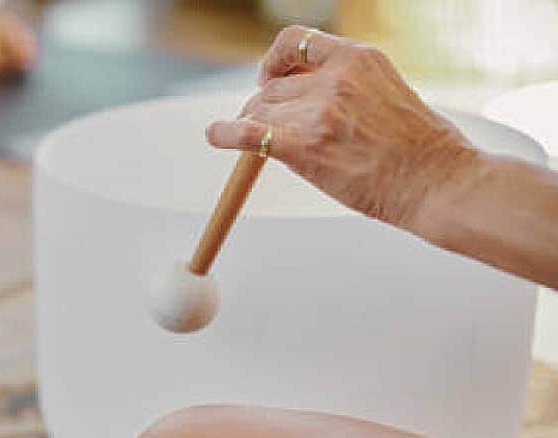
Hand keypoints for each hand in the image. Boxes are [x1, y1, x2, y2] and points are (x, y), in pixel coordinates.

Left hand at [207, 26, 480, 232]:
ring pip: (260, 111)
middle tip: (266, 126)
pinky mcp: (305, 147)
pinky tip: (215, 136)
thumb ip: (348, 86)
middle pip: (273, 87)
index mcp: (359, 59)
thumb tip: (306, 96)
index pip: (297, 42)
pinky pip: (248, 134)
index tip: (269, 76)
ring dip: (253, 127)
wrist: (436, 181)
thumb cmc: (420, 149)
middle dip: (264, 107)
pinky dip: (224, 134)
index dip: (274, 60)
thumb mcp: (387, 92)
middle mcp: (336, 79)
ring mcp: (319, 112)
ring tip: (256, 142)